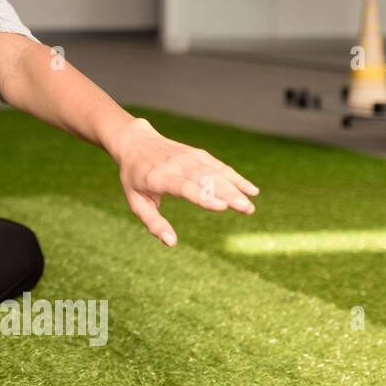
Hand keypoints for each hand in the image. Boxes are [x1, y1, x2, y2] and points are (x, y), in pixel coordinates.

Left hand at [111, 117, 259, 246]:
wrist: (135, 142)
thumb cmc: (134, 178)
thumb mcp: (136, 202)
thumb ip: (153, 223)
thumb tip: (171, 243)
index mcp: (158, 178)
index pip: (184, 187)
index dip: (203, 196)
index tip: (222, 206)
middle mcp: (176, 165)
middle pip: (205, 179)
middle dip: (227, 194)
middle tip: (246, 209)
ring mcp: (189, 158)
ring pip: (216, 172)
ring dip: (236, 187)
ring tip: (250, 204)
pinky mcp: (198, 154)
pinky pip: (219, 166)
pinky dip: (235, 177)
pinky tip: (251, 189)